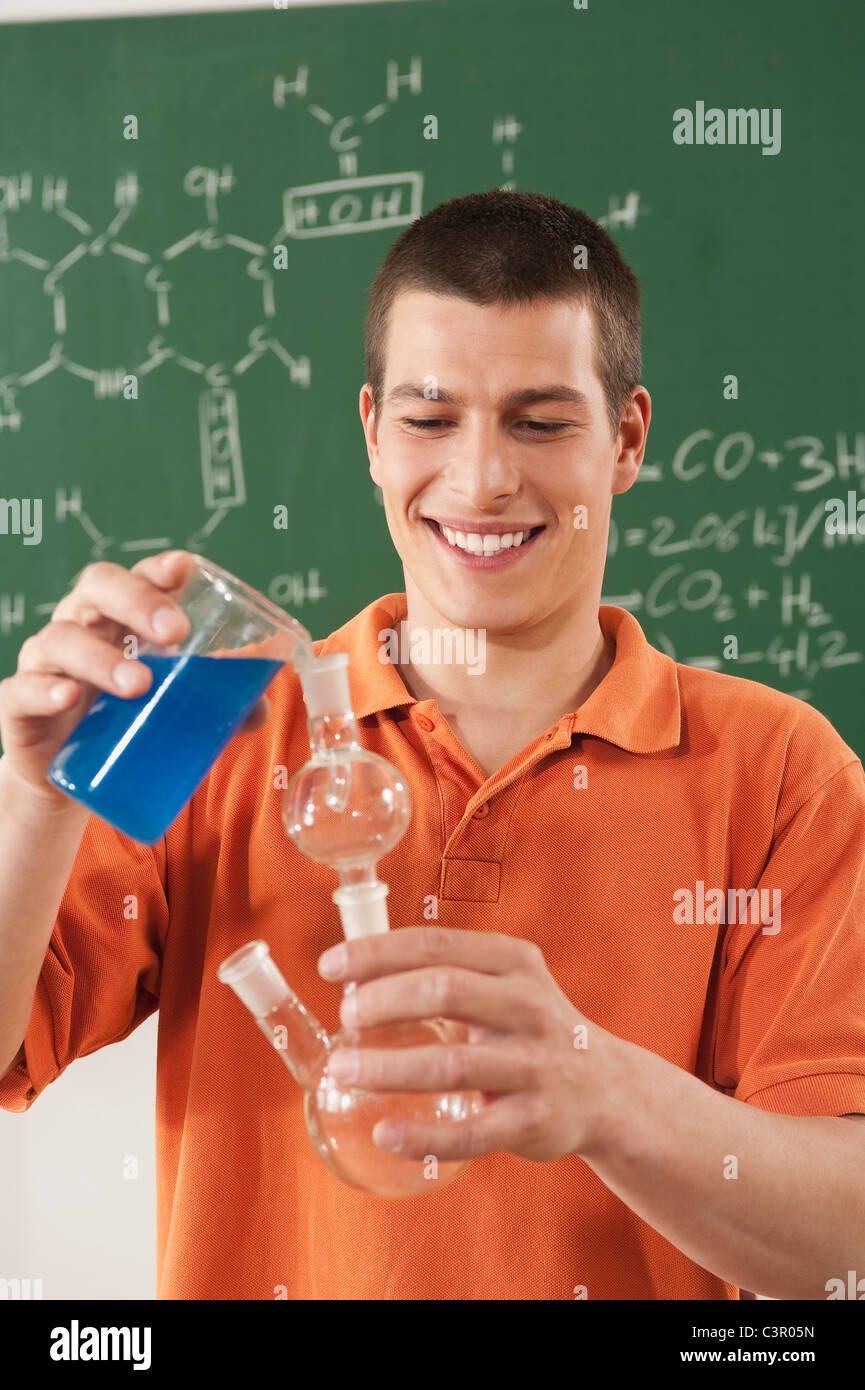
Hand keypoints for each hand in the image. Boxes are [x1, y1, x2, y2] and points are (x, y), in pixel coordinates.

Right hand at [0, 550, 269, 801]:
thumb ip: (217, 702)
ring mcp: (46, 663)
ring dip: (101, 657)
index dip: (157, 568)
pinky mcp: (20, 704)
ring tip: (139, 684)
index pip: (137, 576)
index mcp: (120, 617)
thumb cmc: (124, 721)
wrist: (67, 775)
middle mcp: (81, 627)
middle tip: (175, 630)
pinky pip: (23, 687)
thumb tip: (260, 702)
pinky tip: (68, 695)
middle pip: (98, 589)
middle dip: (137, 600)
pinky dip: (46, 689)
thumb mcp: (172, 707)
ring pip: (62, 638)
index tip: (183, 571)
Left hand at [317, 926, 622, 1164]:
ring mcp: (534, 1065)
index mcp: (513, 962)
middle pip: (443, 991)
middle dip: (382, 1002)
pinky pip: (471, 1133)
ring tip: (343, 1070)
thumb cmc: (528, 1028)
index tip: (331, 966)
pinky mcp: (534, 1120)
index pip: (435, 945)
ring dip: (388, 1067)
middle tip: (345, 1018)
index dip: (377, 952)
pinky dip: (422, 1136)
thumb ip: (445, 971)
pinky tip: (385, 1133)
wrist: (605, 1088)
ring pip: (452, 1064)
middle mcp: (528, 1006)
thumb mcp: (503, 982)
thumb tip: (356, 971)